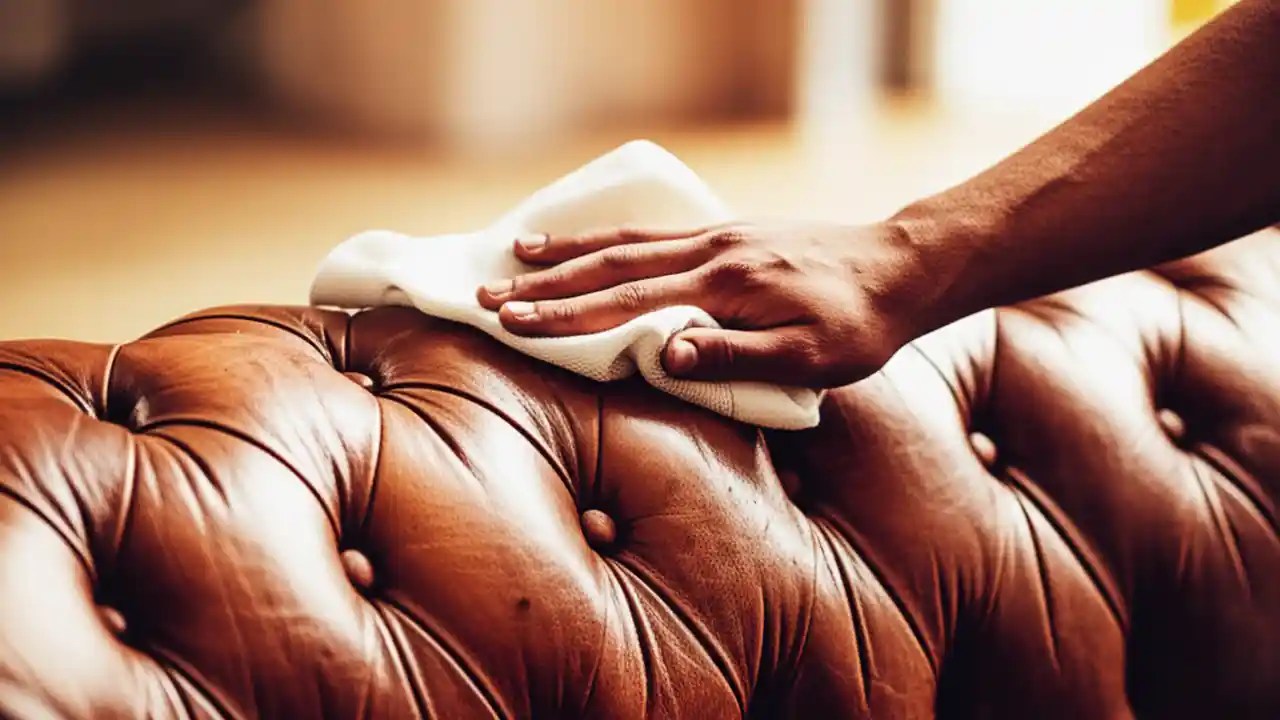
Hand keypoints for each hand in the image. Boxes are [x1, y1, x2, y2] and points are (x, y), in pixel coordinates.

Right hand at [475, 222, 930, 387]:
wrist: (902, 267)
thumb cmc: (859, 325)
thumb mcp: (810, 356)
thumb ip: (735, 355)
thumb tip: (663, 353)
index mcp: (722, 287)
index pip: (624, 303)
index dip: (563, 316)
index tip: (508, 321)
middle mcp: (710, 253)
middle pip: (610, 267)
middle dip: (544, 284)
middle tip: (484, 293)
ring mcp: (718, 237)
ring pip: (626, 242)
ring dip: (568, 251)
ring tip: (516, 252)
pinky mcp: (729, 233)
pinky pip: (655, 232)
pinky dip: (610, 236)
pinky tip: (591, 240)